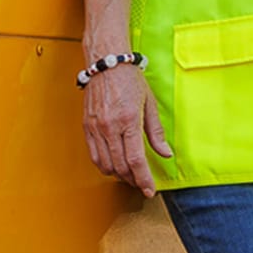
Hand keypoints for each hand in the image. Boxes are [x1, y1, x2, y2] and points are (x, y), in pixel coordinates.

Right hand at [82, 63, 171, 195]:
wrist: (106, 63)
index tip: (149, 189)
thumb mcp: (149, 104)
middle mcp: (110, 126)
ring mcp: (96, 127)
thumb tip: (165, 153)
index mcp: (129, 120)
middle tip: (141, 184)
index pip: (136, 160)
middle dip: (133, 180)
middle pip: (121, 166)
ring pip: (105, 164)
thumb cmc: (129, 79)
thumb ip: (156, 132)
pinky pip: (94, 155)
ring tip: (129, 176)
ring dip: (118, 175)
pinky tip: (113, 165)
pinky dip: (104, 165)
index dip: (143, 178)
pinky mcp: (87, 126)